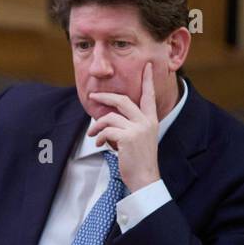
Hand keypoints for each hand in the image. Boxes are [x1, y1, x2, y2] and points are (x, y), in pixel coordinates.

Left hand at [87, 62, 160, 190]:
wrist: (144, 178)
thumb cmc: (137, 159)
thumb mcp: (137, 138)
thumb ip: (128, 124)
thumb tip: (108, 116)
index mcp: (150, 120)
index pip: (149, 96)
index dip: (147, 80)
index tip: (147, 66)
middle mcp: (146, 122)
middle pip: (123, 100)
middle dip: (105, 97)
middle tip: (92, 96)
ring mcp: (138, 129)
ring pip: (109, 117)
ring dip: (97, 126)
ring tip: (94, 135)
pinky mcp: (128, 138)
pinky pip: (106, 131)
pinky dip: (100, 137)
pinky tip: (100, 145)